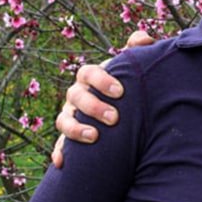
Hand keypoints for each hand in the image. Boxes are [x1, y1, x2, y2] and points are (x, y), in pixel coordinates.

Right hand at [49, 31, 155, 166]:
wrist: (122, 110)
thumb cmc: (128, 87)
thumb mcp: (133, 70)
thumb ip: (138, 51)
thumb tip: (142, 39)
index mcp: (91, 77)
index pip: (88, 72)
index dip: (102, 80)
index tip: (121, 91)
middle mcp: (77, 95)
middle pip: (76, 97)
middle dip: (93, 107)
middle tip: (114, 118)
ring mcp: (70, 116)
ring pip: (64, 120)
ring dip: (76, 129)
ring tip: (94, 137)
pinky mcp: (68, 137)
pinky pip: (59, 145)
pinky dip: (59, 152)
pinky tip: (64, 162)